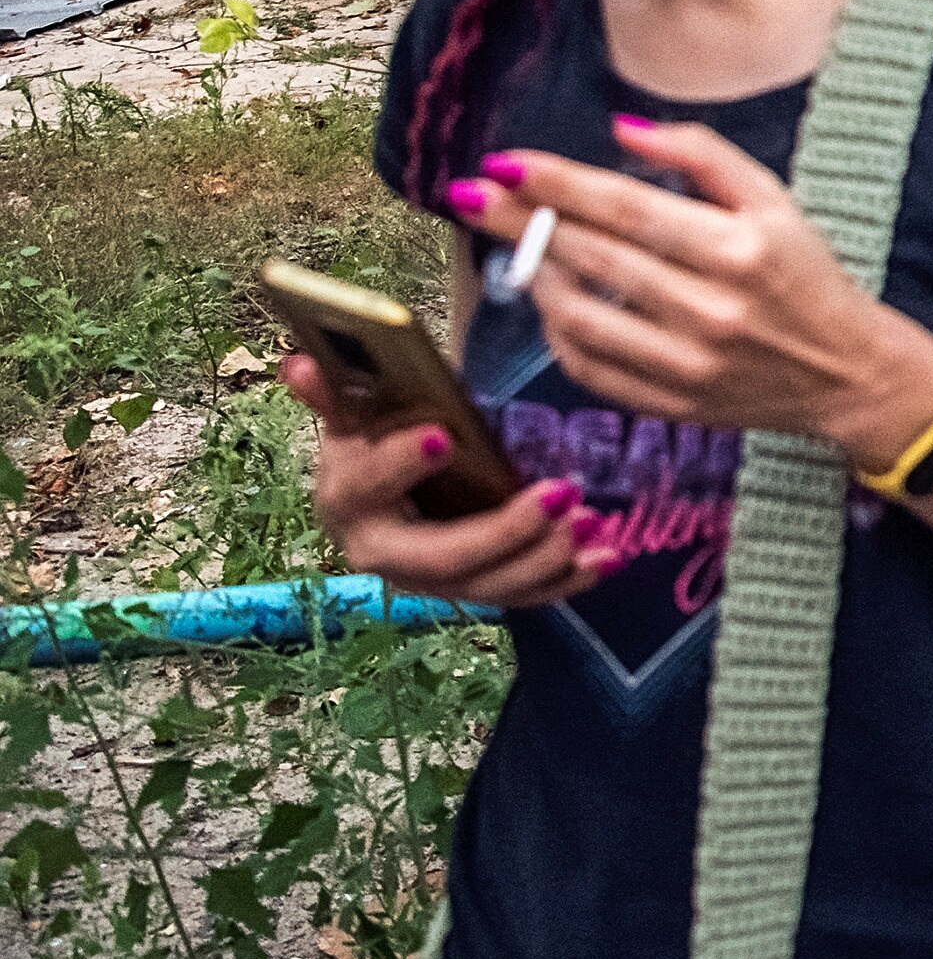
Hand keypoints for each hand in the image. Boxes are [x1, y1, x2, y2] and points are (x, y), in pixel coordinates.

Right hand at [287, 358, 610, 607]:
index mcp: (347, 500)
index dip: (400, 464)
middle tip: (559, 493)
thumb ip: (338, 391)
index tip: (443, 434)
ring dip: (544, 559)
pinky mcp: (475, 588)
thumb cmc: (378, 436)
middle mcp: (383, 552)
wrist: (391, 485)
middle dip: (502, 532)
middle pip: (440, 558)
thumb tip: (299, 364)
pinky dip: (566, 580)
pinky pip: (522, 595)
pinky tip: (607, 558)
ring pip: (487, 586)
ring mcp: (430, 580)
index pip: (367, 487)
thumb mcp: (358, 410)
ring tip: (591, 522)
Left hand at [446, 119, 932, 473]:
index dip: (558, 182)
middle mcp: (713, 308)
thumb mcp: (775, 200)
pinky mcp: (670, 405)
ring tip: (521, 248)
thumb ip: (704, 155)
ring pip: (578, 314)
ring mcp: (688, 364)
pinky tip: (555, 300)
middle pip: (591, 255)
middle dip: (521, 219)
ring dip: (536, 275)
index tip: (504, 162)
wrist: (847, 372)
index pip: (627, 207)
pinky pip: (587, 367)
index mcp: (741, 248)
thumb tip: (622, 128)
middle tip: (477, 194)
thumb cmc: (807, 276)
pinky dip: (557, 331)